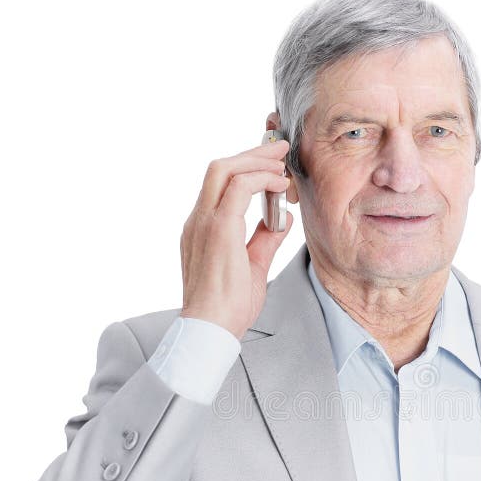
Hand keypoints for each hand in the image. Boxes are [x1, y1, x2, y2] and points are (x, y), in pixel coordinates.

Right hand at [179, 138, 292, 338]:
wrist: (210, 329)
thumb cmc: (227, 308)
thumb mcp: (253, 267)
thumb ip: (264, 240)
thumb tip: (280, 220)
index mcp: (202, 229)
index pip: (219, 185)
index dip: (246, 169)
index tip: (272, 166)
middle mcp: (198, 220)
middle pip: (219, 168)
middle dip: (252, 154)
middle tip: (279, 151)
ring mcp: (203, 222)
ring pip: (224, 169)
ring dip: (256, 161)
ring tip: (282, 164)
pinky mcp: (217, 228)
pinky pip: (238, 187)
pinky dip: (260, 179)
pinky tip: (279, 185)